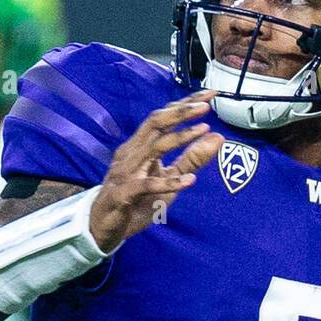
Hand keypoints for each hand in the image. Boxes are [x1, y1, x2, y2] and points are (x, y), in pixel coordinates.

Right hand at [89, 92, 223, 252]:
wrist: (102, 227)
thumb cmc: (136, 201)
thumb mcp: (169, 178)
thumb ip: (192, 159)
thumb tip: (217, 137)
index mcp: (141, 145)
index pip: (164, 117)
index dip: (186, 103)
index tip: (210, 94)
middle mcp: (132, 153)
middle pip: (155, 124)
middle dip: (181, 112)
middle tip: (206, 106)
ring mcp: (126, 172)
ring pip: (153, 148)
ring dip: (179, 137)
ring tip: (203, 129)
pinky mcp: (123, 194)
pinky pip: (146, 186)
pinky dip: (168, 183)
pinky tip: (189, 181)